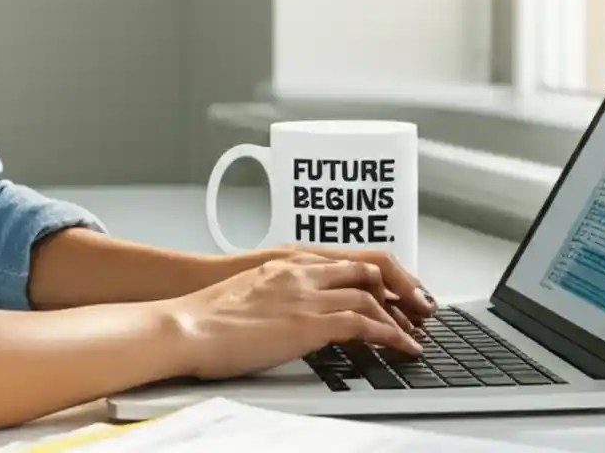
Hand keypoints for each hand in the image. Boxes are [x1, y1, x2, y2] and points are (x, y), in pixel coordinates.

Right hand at [167, 254, 425, 379]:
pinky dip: (389, 335)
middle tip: (418, 308)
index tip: (396, 289)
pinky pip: (364, 324)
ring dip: (399, 316)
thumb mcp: (248, 292)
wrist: (186, 325)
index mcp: (288, 262)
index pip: (348, 257)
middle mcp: (302, 271)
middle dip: (400, 289)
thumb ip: (276, 293)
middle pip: (370, 268)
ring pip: (372, 295)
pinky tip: (401, 347)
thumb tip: (287, 311)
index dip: (380, 273)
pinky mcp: (309, 322)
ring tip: (414, 334)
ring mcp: (307, 295)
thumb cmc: (206, 316)